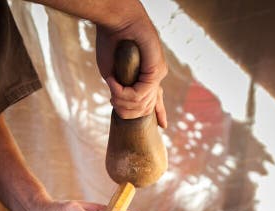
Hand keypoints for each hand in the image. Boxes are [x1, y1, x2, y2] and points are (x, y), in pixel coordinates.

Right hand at [96, 8, 167, 126]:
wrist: (116, 20)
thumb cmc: (111, 41)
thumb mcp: (111, 72)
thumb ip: (117, 89)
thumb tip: (118, 102)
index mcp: (149, 75)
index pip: (158, 99)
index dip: (160, 114)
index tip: (163, 126)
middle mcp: (156, 75)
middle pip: (145, 108)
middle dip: (126, 111)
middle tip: (112, 101)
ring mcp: (158, 73)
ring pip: (142, 104)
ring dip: (122, 102)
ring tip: (112, 93)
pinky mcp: (156, 70)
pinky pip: (141, 94)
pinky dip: (124, 94)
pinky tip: (115, 87)